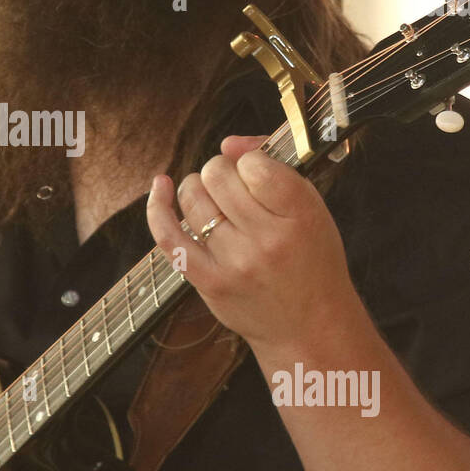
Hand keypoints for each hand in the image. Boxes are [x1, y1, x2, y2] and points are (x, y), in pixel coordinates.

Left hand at [146, 133, 361, 353]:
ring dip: (197, 187)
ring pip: (193, 197)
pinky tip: (161, 187)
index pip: (255, 164)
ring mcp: (235, 262)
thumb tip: (227, 143)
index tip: (256, 174)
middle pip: (218, 175)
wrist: (310, 326)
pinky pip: (168, 236)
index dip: (250, 161)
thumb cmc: (310, 259)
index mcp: (300, 215)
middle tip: (234, 189)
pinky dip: (158, 206)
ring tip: (213, 198)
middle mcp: (267, 239)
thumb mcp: (311, 208)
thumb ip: (274, 167)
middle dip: (221, 172)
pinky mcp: (208, 281)